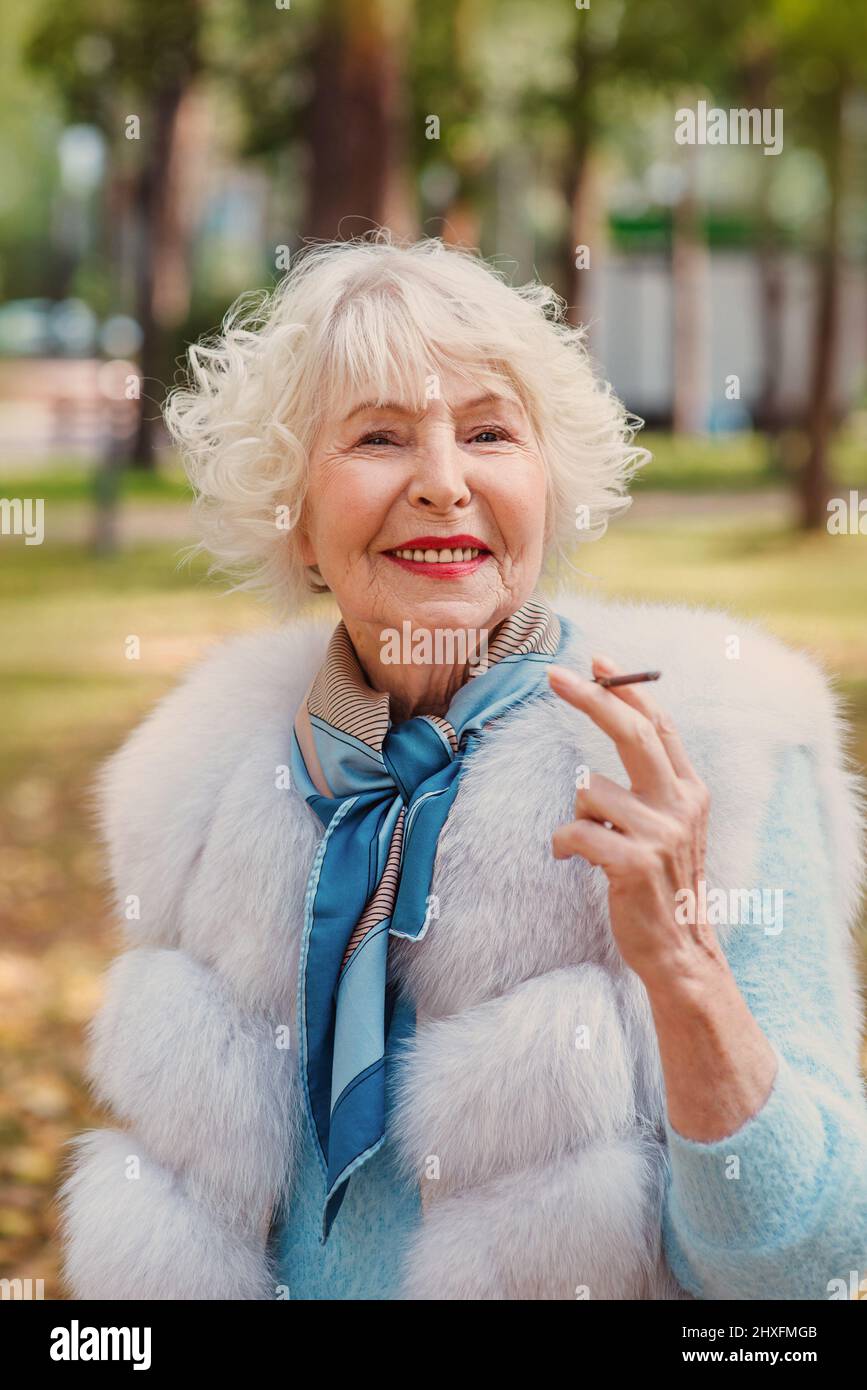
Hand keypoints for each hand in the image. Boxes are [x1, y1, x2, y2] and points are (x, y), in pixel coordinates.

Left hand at [549, 653, 717, 986]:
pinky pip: (574, 831)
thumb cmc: (661, 883)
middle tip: (553, 674)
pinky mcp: (634, 863)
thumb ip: (650, 782)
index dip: (626, 690)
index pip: (657, 726)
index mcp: (691, 791)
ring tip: (595, 846)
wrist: (679, 950)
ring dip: (578, 816)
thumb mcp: (669, 826)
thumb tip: (616, 726)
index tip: (596, 660)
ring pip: (587, 789)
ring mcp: (660, 834)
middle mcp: (681, 805)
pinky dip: (563, 844)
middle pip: (630, 733)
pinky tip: (576, 862)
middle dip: (591, 698)